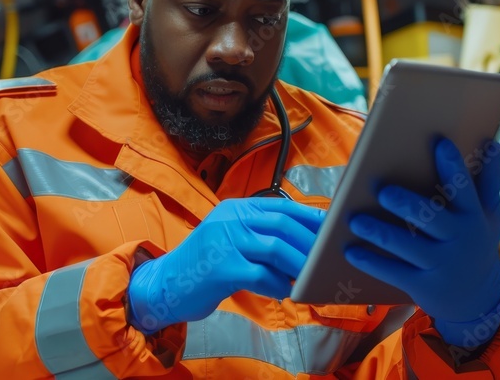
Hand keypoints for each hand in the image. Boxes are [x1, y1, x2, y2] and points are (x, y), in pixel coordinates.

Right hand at [127, 197, 324, 333]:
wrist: (166, 284)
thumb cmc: (206, 265)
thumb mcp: (231, 238)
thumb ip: (260, 234)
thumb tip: (305, 242)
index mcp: (236, 208)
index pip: (282, 207)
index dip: (310, 218)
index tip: (333, 229)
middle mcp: (230, 219)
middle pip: (282, 225)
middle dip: (310, 244)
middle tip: (326, 260)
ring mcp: (224, 242)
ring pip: (275, 248)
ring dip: (297, 266)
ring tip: (309, 278)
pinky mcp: (220, 269)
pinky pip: (260, 275)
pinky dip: (277, 285)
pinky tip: (282, 292)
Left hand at [345, 138, 499, 347]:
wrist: (477, 300)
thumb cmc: (475, 244)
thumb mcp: (487, 216)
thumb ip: (488, 181)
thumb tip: (493, 143)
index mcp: (473, 217)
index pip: (464, 187)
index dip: (453, 165)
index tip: (439, 142)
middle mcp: (459, 239)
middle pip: (430, 217)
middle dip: (405, 204)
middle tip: (382, 190)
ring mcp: (441, 265)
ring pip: (405, 245)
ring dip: (378, 232)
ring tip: (354, 218)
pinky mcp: (423, 286)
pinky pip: (392, 271)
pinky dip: (370, 261)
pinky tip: (351, 250)